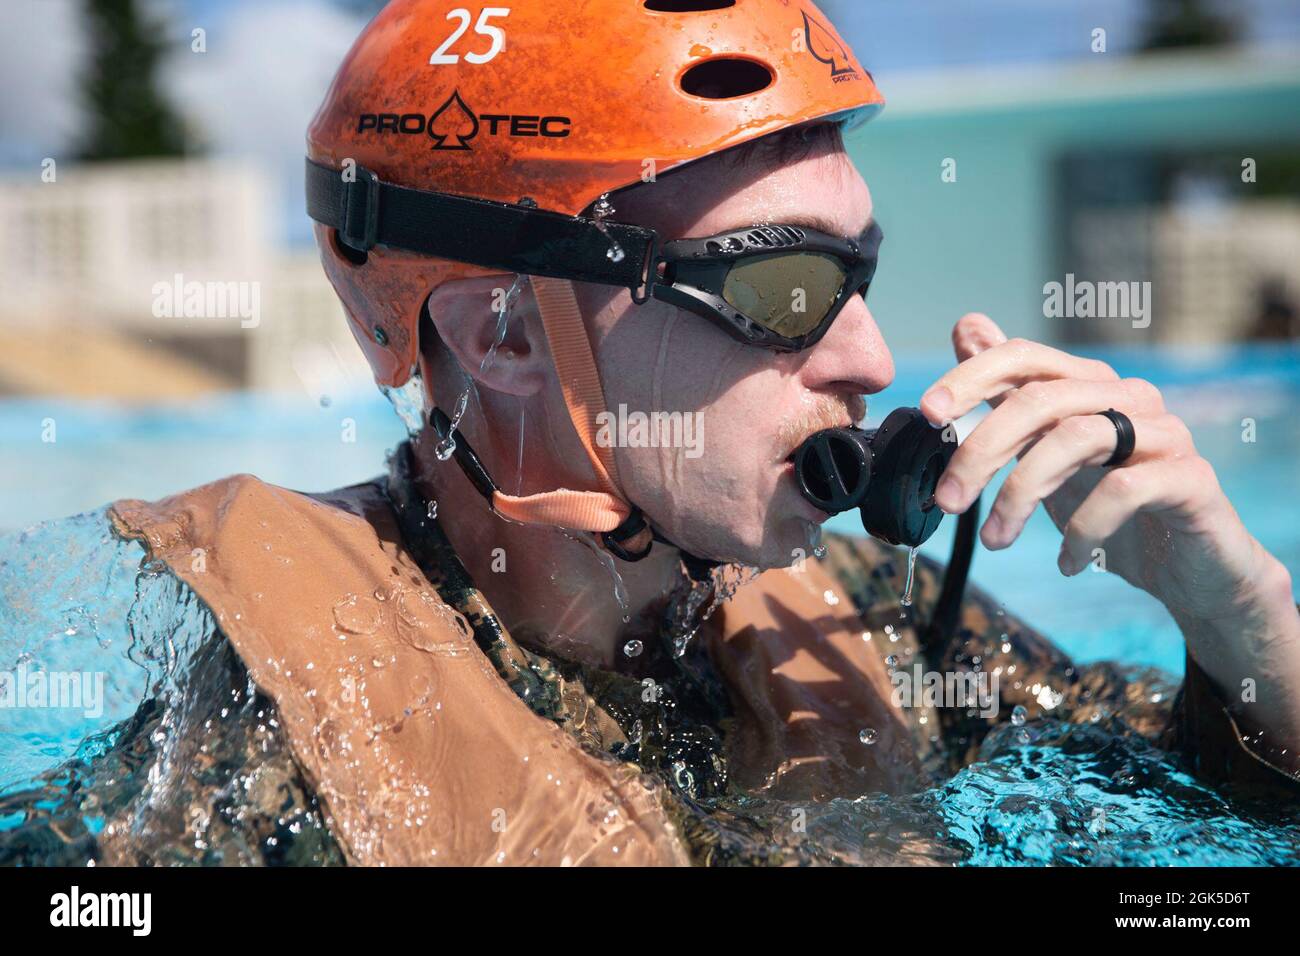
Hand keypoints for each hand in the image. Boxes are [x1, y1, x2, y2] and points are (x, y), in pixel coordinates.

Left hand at [919, 313, 1299, 738]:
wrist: (1193, 570)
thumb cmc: (1112, 508)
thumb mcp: (1047, 452)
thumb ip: (1010, 395)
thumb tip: (967, 328)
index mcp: (1088, 385)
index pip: (1023, 358)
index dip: (971, 378)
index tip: (927, 412)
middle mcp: (1127, 397)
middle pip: (1040, 400)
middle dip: (982, 451)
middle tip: (948, 500)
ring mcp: (1164, 435)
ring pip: (1077, 439)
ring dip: (1022, 494)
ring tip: (996, 541)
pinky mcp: (1191, 479)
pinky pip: (1124, 490)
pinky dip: (1082, 528)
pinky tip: (1067, 561)